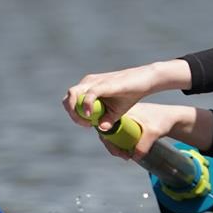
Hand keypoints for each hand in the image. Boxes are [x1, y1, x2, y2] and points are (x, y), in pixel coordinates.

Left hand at [62, 60, 189, 132]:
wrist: (144, 82)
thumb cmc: (129, 95)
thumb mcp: (115, 112)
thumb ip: (105, 120)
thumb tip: (100, 130)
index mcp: (87, 88)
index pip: (71, 101)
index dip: (74, 115)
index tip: (87, 125)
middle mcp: (87, 82)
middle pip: (68, 98)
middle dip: (72, 114)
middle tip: (86, 124)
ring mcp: (94, 81)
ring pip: (73, 94)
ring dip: (76, 111)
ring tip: (89, 121)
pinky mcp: (103, 83)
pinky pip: (89, 94)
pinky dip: (87, 105)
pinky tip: (90, 116)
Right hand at [103, 102, 199, 158]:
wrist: (171, 118)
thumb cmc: (162, 120)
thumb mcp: (153, 132)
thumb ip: (144, 145)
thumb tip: (134, 156)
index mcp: (123, 111)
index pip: (107, 126)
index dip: (109, 140)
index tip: (118, 151)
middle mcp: (120, 113)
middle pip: (107, 131)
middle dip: (113, 146)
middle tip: (123, 156)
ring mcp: (123, 118)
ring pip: (112, 134)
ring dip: (116, 146)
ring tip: (127, 155)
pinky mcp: (127, 123)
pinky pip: (118, 134)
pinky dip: (121, 143)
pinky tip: (127, 151)